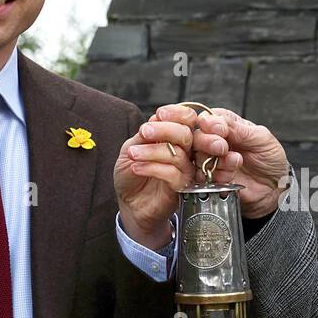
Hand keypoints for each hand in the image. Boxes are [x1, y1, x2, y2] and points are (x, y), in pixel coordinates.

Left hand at [114, 117, 199, 248]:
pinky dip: (152, 168)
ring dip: (152, 151)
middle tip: (144, 132)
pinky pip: (173, 174)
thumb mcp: (132, 147)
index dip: (177, 113)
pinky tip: (137, 168)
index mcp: (175, 138)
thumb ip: (145, 135)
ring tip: (132, 154)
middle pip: (187, 135)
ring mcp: (185, 171)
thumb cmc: (132, 175)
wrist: (129, 203)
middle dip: (165, 129)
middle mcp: (185, 152)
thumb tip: (158, 119)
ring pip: (178, 155)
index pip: (187, 119)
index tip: (159, 114)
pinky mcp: (182, 188)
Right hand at [152, 104, 287, 219]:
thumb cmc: (271, 160)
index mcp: (228, 126)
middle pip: (197, 137)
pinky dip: (217, 176)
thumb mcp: (262, 138)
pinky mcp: (212, 179)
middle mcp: (217, 142)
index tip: (221, 130)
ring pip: (198, 158)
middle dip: (208, 142)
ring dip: (216, 161)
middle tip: (222, 147)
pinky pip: (203, 177)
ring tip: (236, 162)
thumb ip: (240, 129)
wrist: (275, 188)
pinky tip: (231, 176)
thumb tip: (217, 119)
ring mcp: (213, 161)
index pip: (208, 118)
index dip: (210, 123)